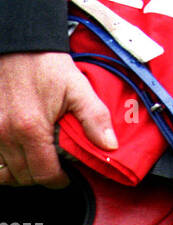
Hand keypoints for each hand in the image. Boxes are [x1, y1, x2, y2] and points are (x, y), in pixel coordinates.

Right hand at [0, 52, 116, 186]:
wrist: (19, 45)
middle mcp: (7, 134)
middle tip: (55, 165)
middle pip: (23, 177)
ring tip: (38, 159)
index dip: (59, 180)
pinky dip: (5, 164)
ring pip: (5, 172)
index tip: (66, 175)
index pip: (44, 174)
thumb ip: (94, 118)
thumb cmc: (46, 63)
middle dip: (42, 176)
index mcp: (31, 128)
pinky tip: (19, 154)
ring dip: (23, 172)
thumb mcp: (77, 86)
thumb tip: (110, 146)